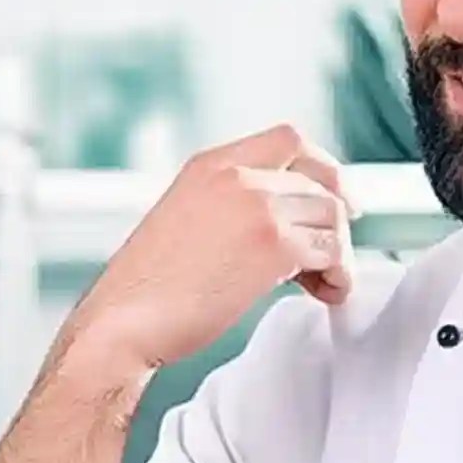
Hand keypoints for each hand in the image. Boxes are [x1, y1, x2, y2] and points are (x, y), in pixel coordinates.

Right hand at [68, 125, 357, 371]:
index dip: (324, 168)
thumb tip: (288, 219)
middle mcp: (236, 176)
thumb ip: (233, 205)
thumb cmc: (150, 287)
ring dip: (338, 252)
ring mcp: (257, 207)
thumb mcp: (188, 217)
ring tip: (324, 282)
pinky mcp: (273, 246)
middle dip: (336, 219)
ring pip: (332, 215)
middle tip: (332, 255)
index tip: (337, 197)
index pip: (290, 139)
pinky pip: (332, 251)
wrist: (123, 322)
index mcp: (212, 164)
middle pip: (320, 181)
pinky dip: (339, 275)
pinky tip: (326, 293)